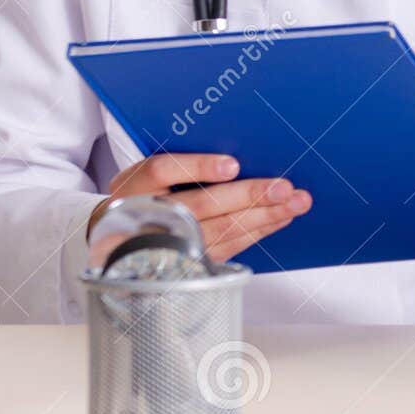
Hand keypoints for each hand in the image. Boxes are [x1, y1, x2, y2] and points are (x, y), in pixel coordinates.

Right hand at [87, 152, 311, 262]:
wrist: (119, 233)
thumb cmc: (148, 190)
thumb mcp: (150, 170)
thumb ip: (184, 161)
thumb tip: (238, 152)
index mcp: (134, 184)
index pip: (161, 170)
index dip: (198, 167)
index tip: (232, 165)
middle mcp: (148, 214)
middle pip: (199, 205)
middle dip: (247, 196)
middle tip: (285, 187)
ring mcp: (168, 243)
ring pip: (220, 230)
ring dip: (264, 216)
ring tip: (296, 203)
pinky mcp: (189, 261)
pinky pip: (229, 246)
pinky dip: (259, 231)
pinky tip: (282, 217)